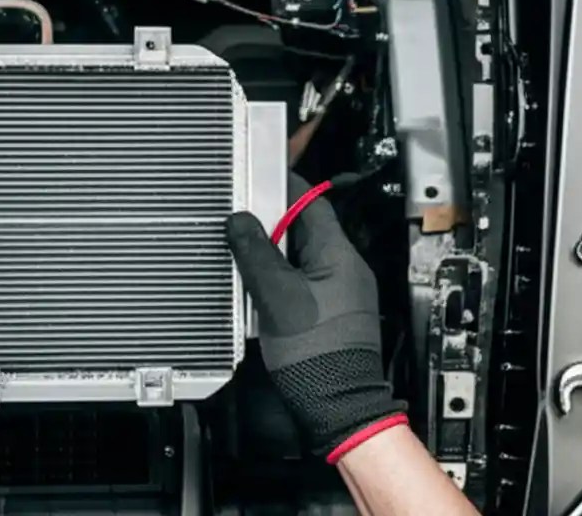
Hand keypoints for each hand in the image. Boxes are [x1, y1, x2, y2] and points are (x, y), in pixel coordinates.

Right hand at [226, 175, 404, 462]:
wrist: (335, 403)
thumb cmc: (318, 355)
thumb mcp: (276, 296)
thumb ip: (255, 254)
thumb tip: (239, 222)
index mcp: (338, 254)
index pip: (310, 202)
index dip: (282, 187)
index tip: (256, 177)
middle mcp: (343, 268)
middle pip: (301, 229)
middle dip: (269, 225)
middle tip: (238, 222)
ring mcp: (337, 291)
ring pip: (297, 257)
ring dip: (271, 254)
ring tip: (244, 257)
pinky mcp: (326, 312)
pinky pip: (298, 282)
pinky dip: (276, 279)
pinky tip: (256, 289)